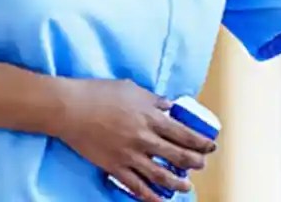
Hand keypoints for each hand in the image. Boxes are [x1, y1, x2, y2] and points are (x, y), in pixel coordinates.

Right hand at [49, 78, 215, 201]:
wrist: (70, 109)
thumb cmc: (99, 93)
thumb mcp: (131, 89)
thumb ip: (153, 100)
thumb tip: (169, 106)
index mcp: (151, 117)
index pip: (184, 134)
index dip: (201, 142)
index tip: (210, 146)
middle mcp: (145, 139)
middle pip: (178, 156)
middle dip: (195, 162)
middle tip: (202, 164)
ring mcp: (130, 155)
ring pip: (161, 175)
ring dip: (178, 183)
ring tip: (186, 186)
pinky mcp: (115, 167)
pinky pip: (137, 186)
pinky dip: (151, 196)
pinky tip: (160, 200)